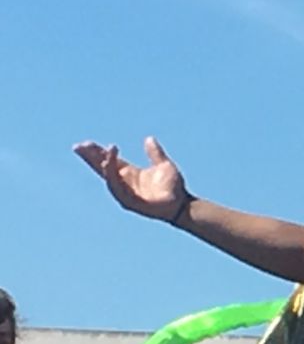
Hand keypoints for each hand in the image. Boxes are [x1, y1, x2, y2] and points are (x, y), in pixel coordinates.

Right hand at [72, 137, 189, 222]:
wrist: (183, 204)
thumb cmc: (174, 187)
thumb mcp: (164, 165)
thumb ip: (155, 153)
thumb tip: (149, 138)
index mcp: (130, 173)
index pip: (109, 161)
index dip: (97, 152)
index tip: (86, 143)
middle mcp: (125, 183)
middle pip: (102, 168)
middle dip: (90, 158)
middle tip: (79, 146)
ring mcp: (126, 193)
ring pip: (109, 178)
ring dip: (105, 166)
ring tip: (103, 154)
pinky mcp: (131, 202)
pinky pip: (118, 189)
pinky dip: (113, 178)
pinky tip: (109, 166)